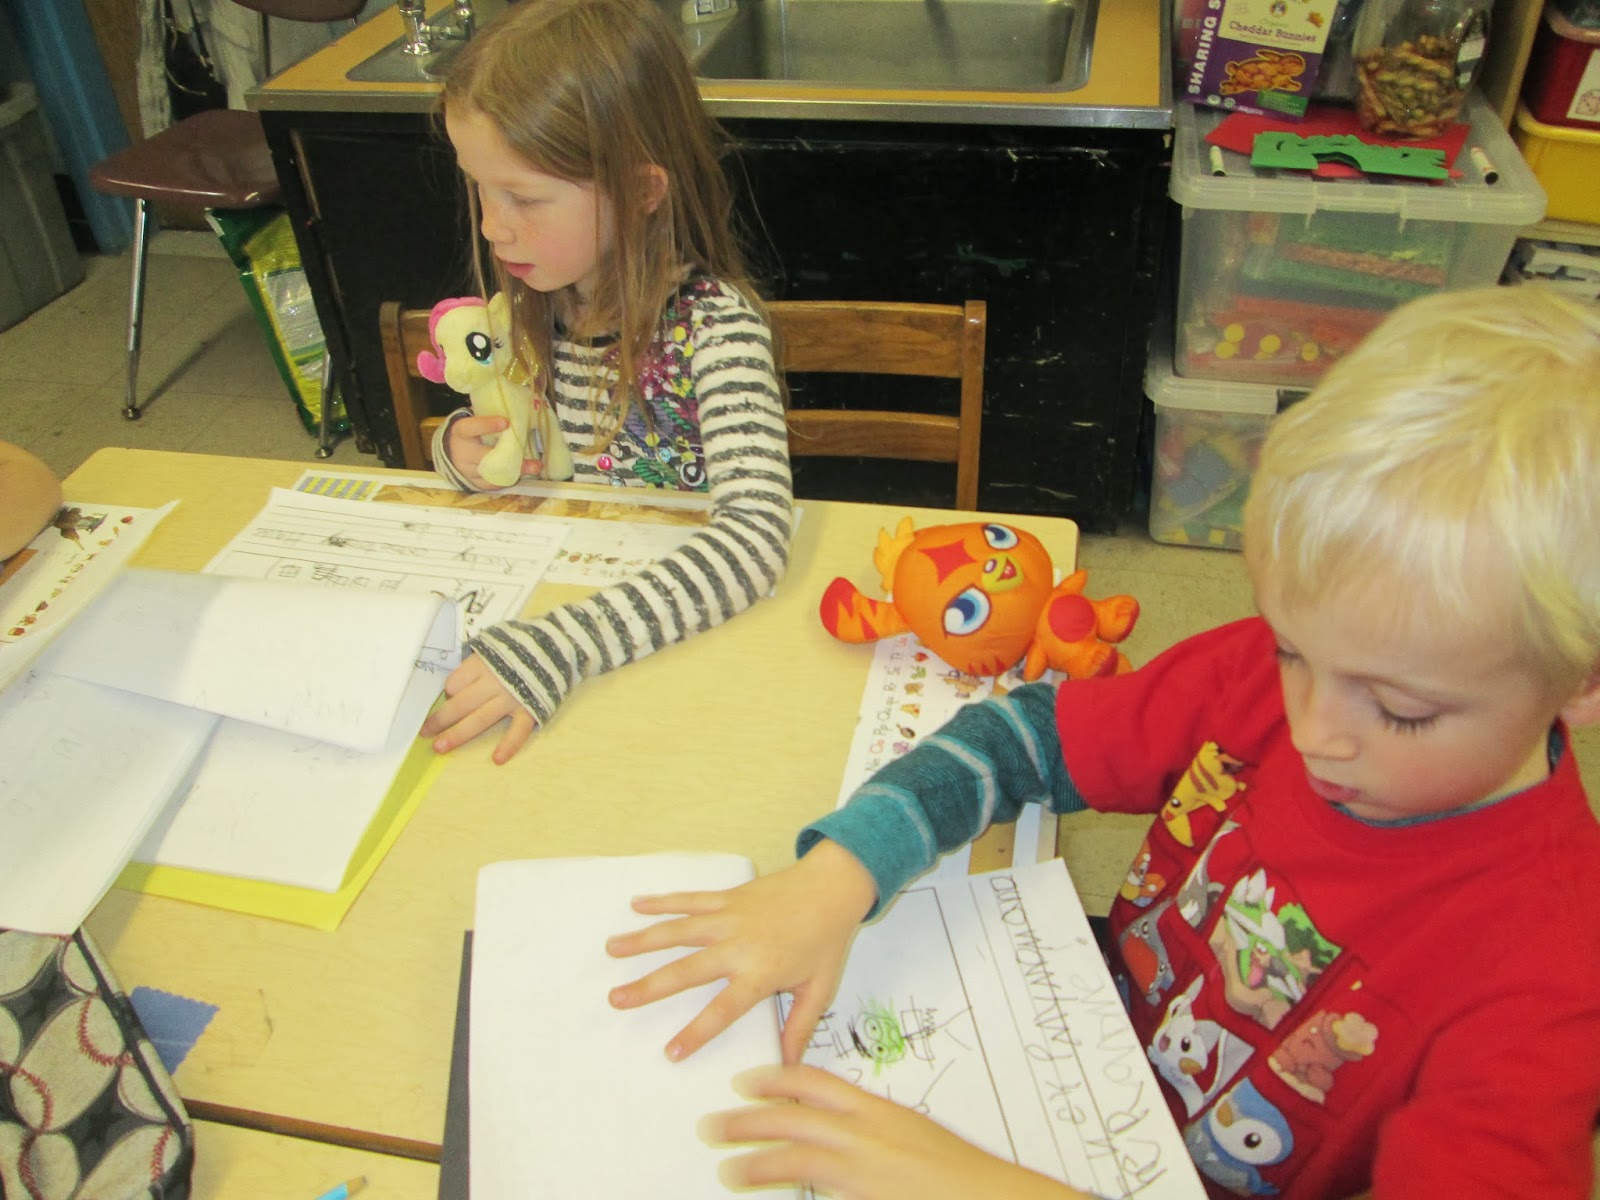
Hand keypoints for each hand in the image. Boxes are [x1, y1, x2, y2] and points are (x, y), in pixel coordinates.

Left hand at [419, 652, 535, 763]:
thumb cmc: (522, 645)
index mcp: (484, 663)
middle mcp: (495, 681)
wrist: (558, 646)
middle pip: (460, 704)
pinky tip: (497, 759)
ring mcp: (512, 697)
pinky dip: (509, 745)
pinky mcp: (530, 709)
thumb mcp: (494, 641)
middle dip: (440, 719)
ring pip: (480, 719)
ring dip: (458, 734)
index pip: (455, 682)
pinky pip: (518, 731)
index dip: (449, 691)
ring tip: (440, 747)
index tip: (449, 696)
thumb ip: (476, 659)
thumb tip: (455, 682)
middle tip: (425, 732)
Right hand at [444, 414, 538, 489]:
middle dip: (511, 458)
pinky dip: (509, 478)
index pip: (472, 427)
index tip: (506, 422)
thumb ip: (490, 421)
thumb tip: (519, 415)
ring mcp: (467, 471)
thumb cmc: (471, 434)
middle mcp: (463, 453)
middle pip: (486, 457)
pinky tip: (523, 473)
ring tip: (535, 468)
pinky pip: (494, 484)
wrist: (453, 453)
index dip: (487, 425)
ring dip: (516, 471)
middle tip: (535, 461)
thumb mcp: (474, 423)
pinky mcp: (474, 483)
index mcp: (461, 433)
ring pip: (493, 473)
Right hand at [606, 840, 876, 1062]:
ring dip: (643, 939)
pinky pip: (690, 899)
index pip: (723, 1009)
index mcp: (760, 972)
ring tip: (611, 949)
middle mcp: (738, 945)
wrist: (833, 886)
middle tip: (616, 999)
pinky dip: (662, 901)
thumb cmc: (826, 940)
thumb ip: (799, 1027)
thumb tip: (788, 1067)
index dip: (697, 1031)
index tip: (670, 1052)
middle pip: (688, 970)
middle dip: (650, 986)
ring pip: (679, 930)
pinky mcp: (728, 896)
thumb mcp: (819, 989)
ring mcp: (729, 917)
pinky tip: (635, 904)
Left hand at [703, 1064, 1084, 1199]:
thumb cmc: (956, 1173)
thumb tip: (835, 1137)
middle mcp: (865, 1130)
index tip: (746, 1081)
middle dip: (749, 1118)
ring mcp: (862, 1164)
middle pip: (793, 1114)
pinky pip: (811, 1186)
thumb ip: (873, 1134)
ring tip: (726, 1166)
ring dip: (753, 1159)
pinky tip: (758, 1190)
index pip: (816, 1082)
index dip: (776, 1079)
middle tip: (714, 1123)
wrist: (986, 1194)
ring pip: (793, 1154)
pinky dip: (782, 1187)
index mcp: (877, 1109)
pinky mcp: (861, 1192)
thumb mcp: (910, 1137)